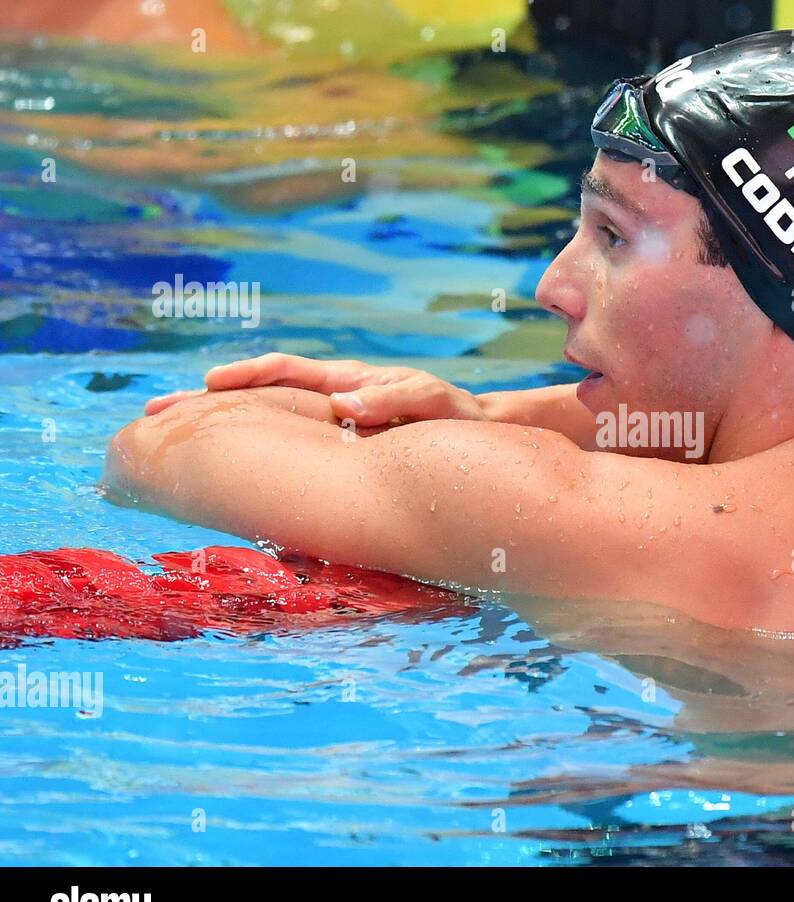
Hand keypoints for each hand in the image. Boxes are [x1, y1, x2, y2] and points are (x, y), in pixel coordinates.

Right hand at [144, 353, 487, 427]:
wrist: (473, 433)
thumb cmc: (455, 413)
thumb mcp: (430, 400)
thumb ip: (394, 397)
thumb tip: (343, 404)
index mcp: (345, 381)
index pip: (284, 370)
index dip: (246, 376)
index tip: (210, 384)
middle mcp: (331, 399)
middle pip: (259, 395)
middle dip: (208, 402)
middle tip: (157, 412)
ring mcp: (331, 426)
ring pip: (266, 424)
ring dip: (222, 430)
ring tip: (171, 441)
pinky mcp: (337, 451)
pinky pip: (287, 452)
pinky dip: (254, 457)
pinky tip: (226, 476)